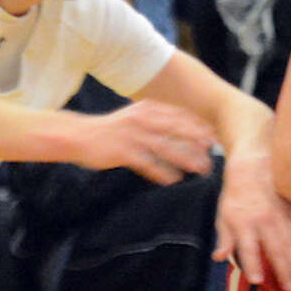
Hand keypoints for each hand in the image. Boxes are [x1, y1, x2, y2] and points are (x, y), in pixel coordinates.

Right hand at [81, 100, 214, 183]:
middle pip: (176, 129)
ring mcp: (132, 135)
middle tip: (213, 151)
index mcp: (145, 110)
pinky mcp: (122, 151)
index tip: (213, 134)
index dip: (197, 125)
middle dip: (197, 140)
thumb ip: (152, 123)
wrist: (76, 135)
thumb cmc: (107, 131)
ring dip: (186, 158)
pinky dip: (162, 172)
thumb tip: (175, 132)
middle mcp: (141, 120)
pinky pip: (147, 163)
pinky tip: (174, 180)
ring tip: (201, 169)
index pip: (178, 115)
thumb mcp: (132, 119)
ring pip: (165, 147)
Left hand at [213, 151, 290, 290]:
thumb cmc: (234, 195)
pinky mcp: (288, 211)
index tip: (258, 281)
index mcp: (243, 222)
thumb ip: (224, 238)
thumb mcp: (223, 215)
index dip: (252, 264)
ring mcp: (278, 216)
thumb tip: (219, 258)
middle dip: (284, 270)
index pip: (248, 247)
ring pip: (290, 242)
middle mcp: (262, 220)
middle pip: (275, 249)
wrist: (252, 165)